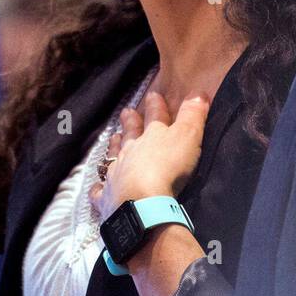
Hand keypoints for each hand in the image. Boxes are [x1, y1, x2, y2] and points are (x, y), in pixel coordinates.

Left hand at [90, 91, 209, 223]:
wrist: (143, 202)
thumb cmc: (168, 167)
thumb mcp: (187, 137)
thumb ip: (192, 116)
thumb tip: (198, 93)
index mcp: (151, 137)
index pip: (155, 117)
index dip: (155, 106)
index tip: (153, 95)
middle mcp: (131, 151)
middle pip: (130, 133)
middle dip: (130, 122)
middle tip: (126, 111)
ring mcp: (116, 173)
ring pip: (114, 156)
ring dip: (115, 146)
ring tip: (114, 137)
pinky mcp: (107, 197)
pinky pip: (100, 191)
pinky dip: (99, 188)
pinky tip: (97, 187)